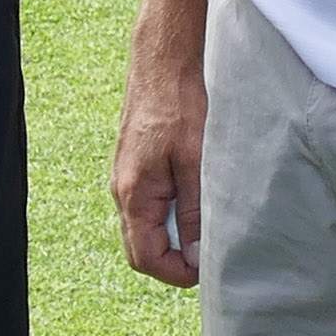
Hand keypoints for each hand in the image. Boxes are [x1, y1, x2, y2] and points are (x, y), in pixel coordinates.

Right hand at [111, 49, 207, 286]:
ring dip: (177, 233)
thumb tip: (196, 256)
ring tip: (209, 223)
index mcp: (134, 195)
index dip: (177, 273)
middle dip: (176, 258)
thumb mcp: (195, 162)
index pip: (146, 258)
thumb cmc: (179, 106)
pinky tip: (198, 198)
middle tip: (211, 250)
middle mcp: (123, 192)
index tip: (208, 268)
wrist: (162, 62)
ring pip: (149, 226)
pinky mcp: (138, 167)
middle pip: (143, 248)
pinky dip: (174, 212)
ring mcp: (128, 179)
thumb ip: (194, 212)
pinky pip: (152, 204)